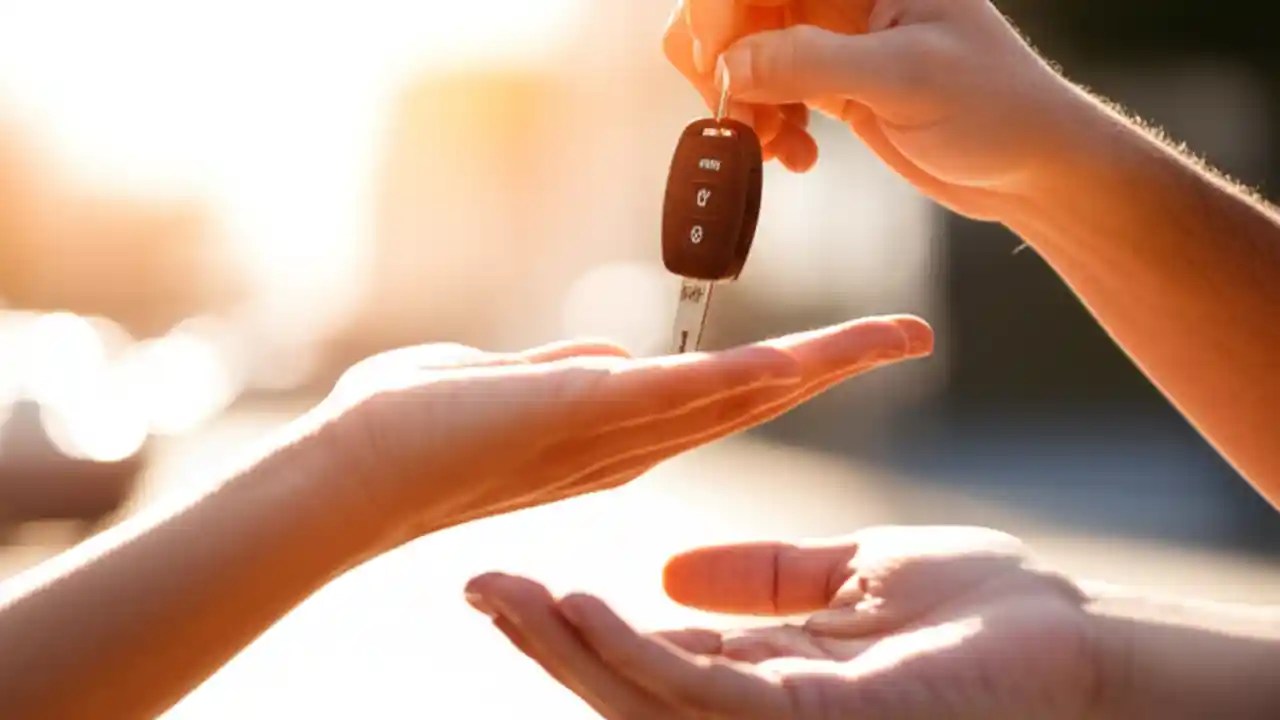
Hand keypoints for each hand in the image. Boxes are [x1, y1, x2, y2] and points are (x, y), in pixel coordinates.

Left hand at [304, 317, 931, 549]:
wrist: (349, 474)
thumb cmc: (409, 429)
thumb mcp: (503, 383)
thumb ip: (562, 368)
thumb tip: (607, 353)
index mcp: (613, 436)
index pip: (718, 398)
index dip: (784, 376)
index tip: (835, 352)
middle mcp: (630, 447)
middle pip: (750, 398)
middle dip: (832, 368)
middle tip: (903, 336)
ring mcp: (613, 436)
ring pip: (736, 395)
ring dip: (815, 366)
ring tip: (888, 338)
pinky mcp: (585, 415)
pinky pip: (681, 391)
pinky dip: (743, 375)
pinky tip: (795, 357)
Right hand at [467, 526, 1108, 718]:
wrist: (1072, 635)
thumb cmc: (983, 611)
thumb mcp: (849, 577)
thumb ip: (764, 580)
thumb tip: (668, 574)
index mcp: (766, 674)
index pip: (651, 656)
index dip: (579, 627)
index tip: (516, 581)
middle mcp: (759, 712)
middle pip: (629, 689)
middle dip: (549, 646)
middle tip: (479, 587)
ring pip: (647, 702)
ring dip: (571, 651)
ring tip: (508, 595)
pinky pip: (704, 695)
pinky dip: (637, 654)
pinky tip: (587, 608)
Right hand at [664, 0, 1082, 219]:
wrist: (1028, 168)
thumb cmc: (997, 107)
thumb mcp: (906, 77)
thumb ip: (814, 62)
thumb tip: (732, 65)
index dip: (721, 8)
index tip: (720, 61)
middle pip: (734, 6)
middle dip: (722, 60)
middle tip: (735, 112)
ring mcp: (829, 37)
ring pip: (737, 50)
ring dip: (737, 103)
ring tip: (772, 144)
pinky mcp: (825, 82)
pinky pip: (760, 94)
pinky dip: (759, 128)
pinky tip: (794, 155)